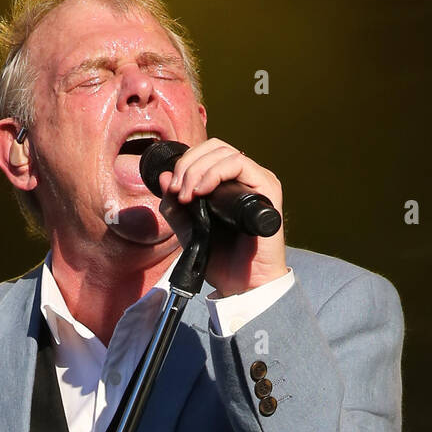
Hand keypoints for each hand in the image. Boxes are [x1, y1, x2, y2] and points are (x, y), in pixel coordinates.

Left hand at [157, 138, 286, 294]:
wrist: (242, 284)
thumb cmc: (221, 260)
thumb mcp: (188, 231)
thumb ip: (175, 208)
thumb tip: (164, 177)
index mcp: (228, 183)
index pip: (206, 153)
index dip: (185, 163)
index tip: (171, 190)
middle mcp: (244, 178)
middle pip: (213, 147)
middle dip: (188, 164)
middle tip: (177, 191)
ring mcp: (257, 181)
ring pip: (224, 152)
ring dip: (198, 169)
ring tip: (188, 194)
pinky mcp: (267, 188)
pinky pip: (240, 164)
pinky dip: (215, 172)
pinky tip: (202, 191)